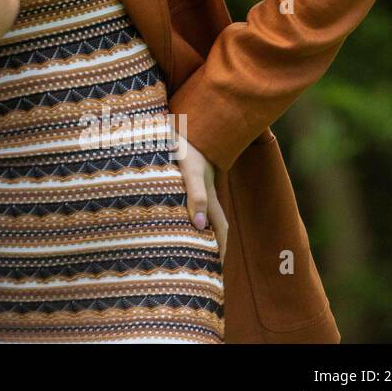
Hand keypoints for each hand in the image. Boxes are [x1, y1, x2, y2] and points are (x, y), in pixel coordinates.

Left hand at [176, 133, 228, 263]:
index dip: (220, 250)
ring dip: (196, 231)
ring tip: (185, 248)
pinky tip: (171, 218)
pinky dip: (183, 214)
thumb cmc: (186, 145)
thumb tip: (200, 226)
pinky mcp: (184, 175)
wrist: (185, 120)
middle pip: (212, 225)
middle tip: (201, 266)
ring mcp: (196, 184)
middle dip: (209, 245)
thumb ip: (196, 196)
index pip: (220, 230)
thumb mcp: (189, 171)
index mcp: (208, 196)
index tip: (216, 270)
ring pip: (200, 213)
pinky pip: (188, 200)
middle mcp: (204, 192)